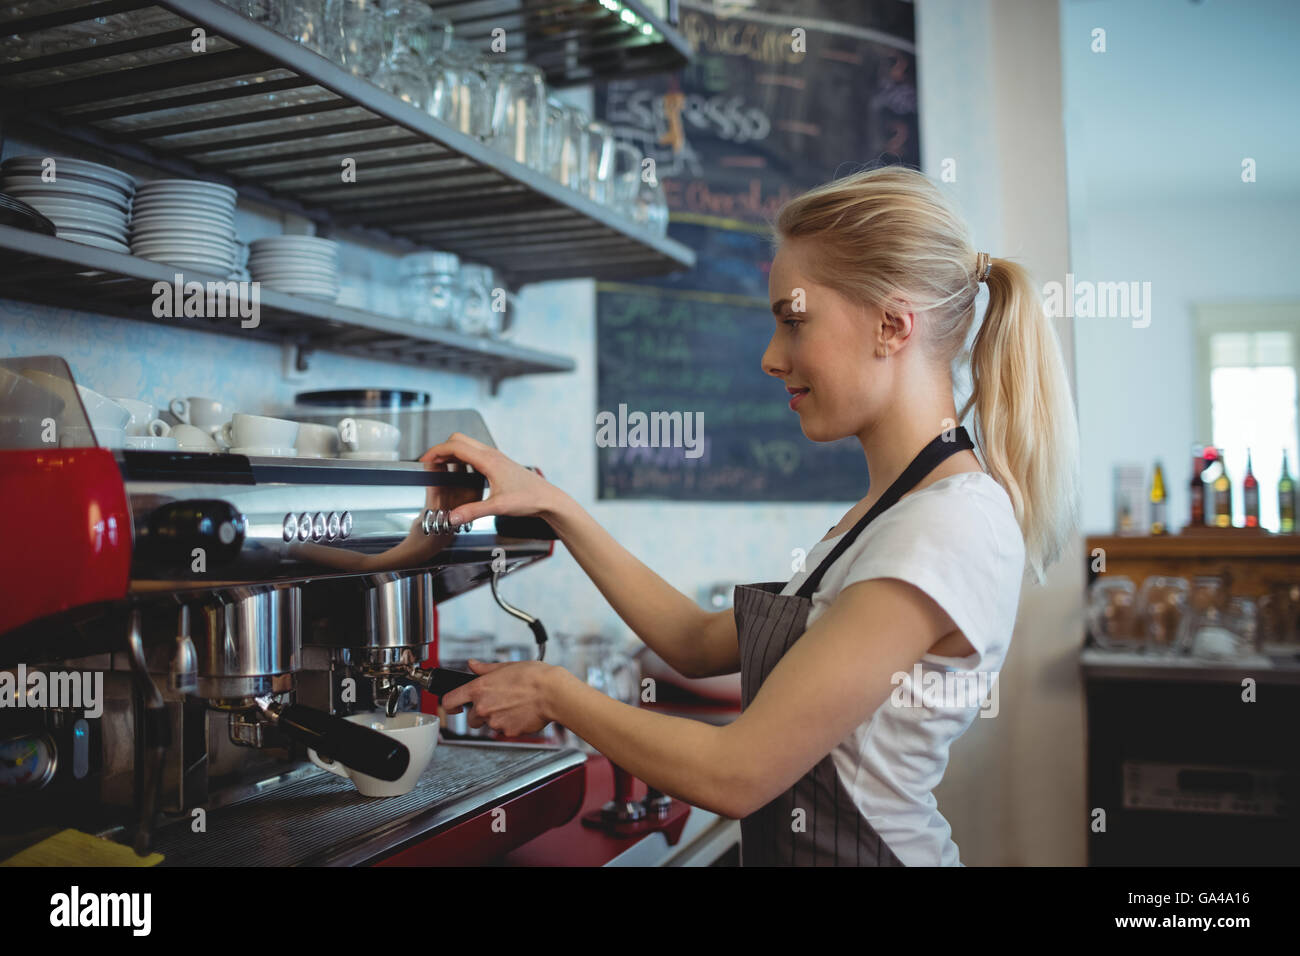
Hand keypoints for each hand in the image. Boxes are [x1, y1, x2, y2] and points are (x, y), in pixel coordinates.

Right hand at [420, 432, 562, 525]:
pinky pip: (474, 453)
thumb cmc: (529, 499)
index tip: (424, 460)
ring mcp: (495, 457)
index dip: (436, 451)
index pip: (455, 446)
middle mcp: (491, 455)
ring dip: (451, 453)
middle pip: (459, 440)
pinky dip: (462, 458)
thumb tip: (451, 517)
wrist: (547, 498)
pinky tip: (460, 473)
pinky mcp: (498, 463)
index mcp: (488, 460)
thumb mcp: (498, 507)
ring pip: (467, 445)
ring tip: (440, 467)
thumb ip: (472, 512)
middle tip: (430, 463)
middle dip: (441, 449)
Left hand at [441, 659, 567, 736]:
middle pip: (471, 718)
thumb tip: (472, 664)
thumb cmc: (534, 677)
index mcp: (479, 689)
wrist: (553, 693)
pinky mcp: (508, 732)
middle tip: (498, 703)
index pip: (449, 701)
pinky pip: (504, 731)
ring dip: (496, 718)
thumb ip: (484, 668)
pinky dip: (510, 725)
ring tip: (513, 706)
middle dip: (481, 713)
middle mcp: (484, 707)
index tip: (454, 706)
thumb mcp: (506, 666)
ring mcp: (495, 722)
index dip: (450, 705)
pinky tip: (521, 713)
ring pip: (489, 724)